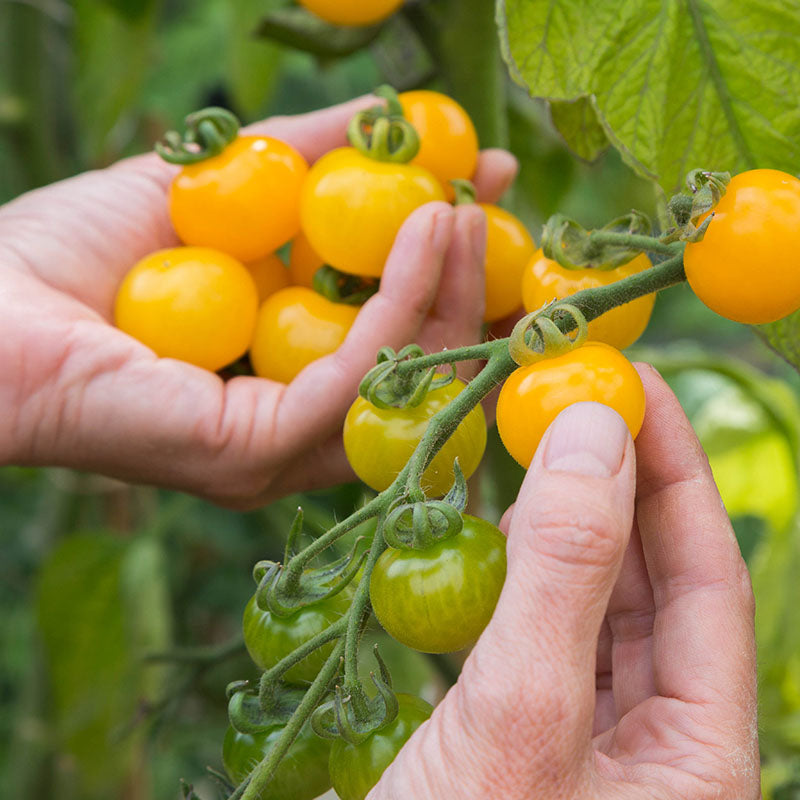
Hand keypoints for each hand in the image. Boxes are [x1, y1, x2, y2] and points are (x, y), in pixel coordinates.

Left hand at [0, 97, 516, 506]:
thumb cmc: (76, 256)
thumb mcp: (217, 184)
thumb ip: (308, 158)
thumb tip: (398, 120)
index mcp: (290, 380)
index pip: (405, 345)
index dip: (454, 279)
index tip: (486, 205)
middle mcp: (300, 429)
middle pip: (423, 373)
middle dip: (468, 290)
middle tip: (489, 208)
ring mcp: (285, 449)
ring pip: (410, 380)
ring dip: (450, 289)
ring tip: (464, 207)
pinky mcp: (260, 450)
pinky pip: (362, 373)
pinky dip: (405, 298)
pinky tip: (426, 226)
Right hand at [373, 366, 758, 799]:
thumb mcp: (522, 714)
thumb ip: (567, 570)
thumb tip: (593, 428)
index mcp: (699, 757)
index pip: (708, 580)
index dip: (674, 474)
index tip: (637, 388)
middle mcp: (650, 743)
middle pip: (650, 583)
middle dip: (618, 484)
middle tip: (579, 395)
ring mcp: (577, 736)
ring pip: (586, 601)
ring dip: (561, 519)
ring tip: (532, 438)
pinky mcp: (512, 730)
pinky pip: (528, 627)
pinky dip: (509, 566)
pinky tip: (486, 518)